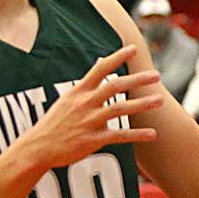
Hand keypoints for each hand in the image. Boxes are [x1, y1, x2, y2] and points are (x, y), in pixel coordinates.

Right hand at [4, 45, 160, 181]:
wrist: (38, 148)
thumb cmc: (55, 122)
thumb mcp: (68, 98)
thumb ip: (87, 82)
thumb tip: (100, 62)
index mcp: (78, 92)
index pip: (99, 69)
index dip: (117, 57)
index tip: (133, 49)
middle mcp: (85, 104)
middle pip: (114, 86)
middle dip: (137, 80)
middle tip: (157, 75)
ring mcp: (89, 121)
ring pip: (120, 109)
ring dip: (142, 104)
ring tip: (160, 100)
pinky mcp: (92, 140)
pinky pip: (119, 136)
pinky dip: (137, 135)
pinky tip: (153, 134)